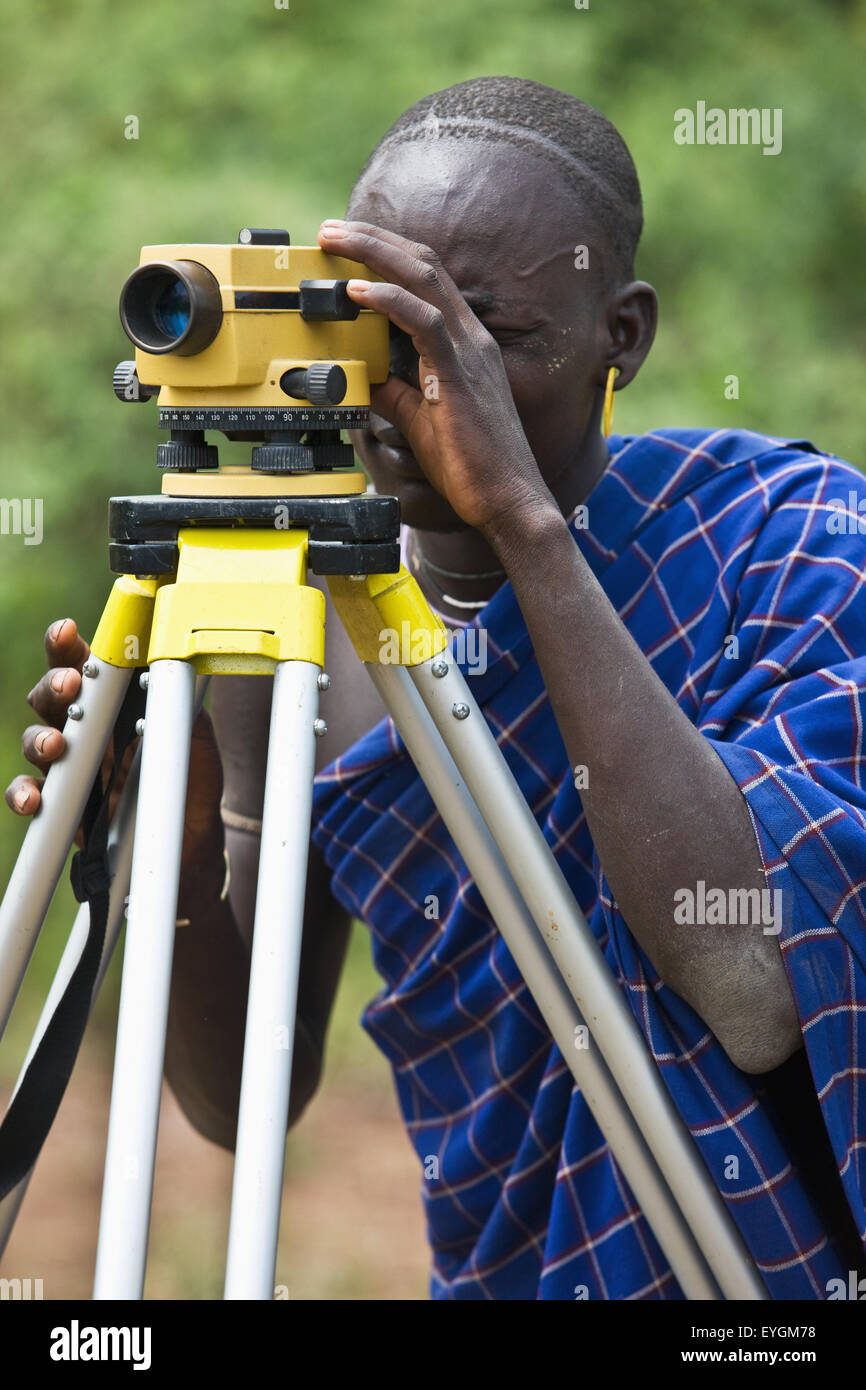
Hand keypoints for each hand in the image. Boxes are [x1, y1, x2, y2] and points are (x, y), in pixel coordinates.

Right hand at [5, 618, 224, 870]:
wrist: (191, 836)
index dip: (67, 644)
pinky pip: (29, 793)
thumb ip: (181, 703)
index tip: (66, 631)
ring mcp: (68, 764)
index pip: (82, 663)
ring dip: (40, 738)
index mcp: (112, 701)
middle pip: (50, 695)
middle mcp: (83, 726)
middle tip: (70, 685)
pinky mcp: (60, 803)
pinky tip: (34, 799)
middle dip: (54, 685)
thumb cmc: (189, 776)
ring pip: (34, 740)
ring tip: (56, 745)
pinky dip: (24, 794)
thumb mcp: (195, 736)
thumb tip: (175, 669)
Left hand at [317, 219, 549, 535]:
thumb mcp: (419, 419)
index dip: (388, 256)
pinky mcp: (460, 374)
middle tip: (329, 230)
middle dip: (373, 240)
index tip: (347, 249)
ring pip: (424, 278)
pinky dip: (389, 300)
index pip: (427, 281)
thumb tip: (360, 375)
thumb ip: (393, 391)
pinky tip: (357, 291)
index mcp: (465, 345)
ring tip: (334, 241)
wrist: (508, 502)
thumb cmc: (472, 467)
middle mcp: (471, 338)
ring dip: (374, 253)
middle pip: (423, 263)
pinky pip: (426, 321)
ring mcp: (469, 351)